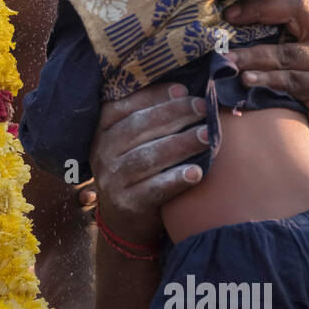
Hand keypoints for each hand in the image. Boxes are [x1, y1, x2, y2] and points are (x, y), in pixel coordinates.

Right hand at [89, 82, 210, 245]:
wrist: (125, 219)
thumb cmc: (137, 167)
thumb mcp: (132, 140)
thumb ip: (149, 117)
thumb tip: (183, 89)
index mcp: (102, 129)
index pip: (125, 105)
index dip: (155, 96)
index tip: (184, 89)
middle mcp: (102, 152)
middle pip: (137, 127)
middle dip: (173, 114)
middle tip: (203, 108)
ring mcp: (111, 179)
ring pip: (146, 157)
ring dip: (179, 144)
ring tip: (206, 136)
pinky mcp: (127, 204)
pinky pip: (153, 189)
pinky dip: (175, 180)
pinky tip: (196, 172)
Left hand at [222, 0, 308, 143]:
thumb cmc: (307, 78)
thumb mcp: (297, 48)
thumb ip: (275, 29)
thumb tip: (228, 16)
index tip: (234, 3)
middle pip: (296, 8)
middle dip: (258, 10)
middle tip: (228, 18)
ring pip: (287, 52)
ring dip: (252, 56)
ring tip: (227, 60)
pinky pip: (291, 82)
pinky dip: (266, 80)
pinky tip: (246, 81)